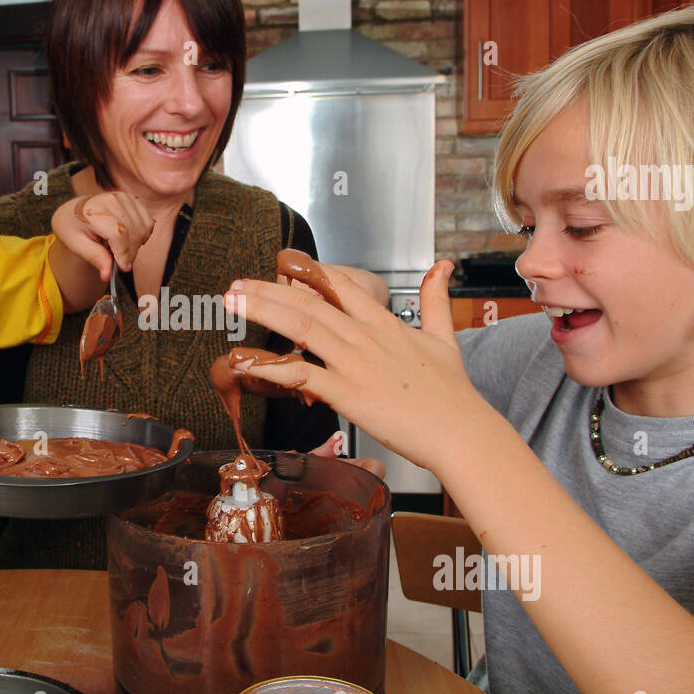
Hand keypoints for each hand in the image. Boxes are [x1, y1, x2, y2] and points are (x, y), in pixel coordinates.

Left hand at [51, 191, 154, 280]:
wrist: (74, 211)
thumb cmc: (74, 228)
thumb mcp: (76, 245)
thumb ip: (95, 257)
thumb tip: (107, 275)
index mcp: (94, 209)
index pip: (119, 233)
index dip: (124, 253)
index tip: (123, 268)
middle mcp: (112, 200)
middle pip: (133, 232)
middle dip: (130, 253)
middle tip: (119, 262)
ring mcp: (125, 198)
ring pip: (143, 229)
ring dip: (136, 245)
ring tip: (119, 248)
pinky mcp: (133, 200)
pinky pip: (148, 223)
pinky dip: (142, 235)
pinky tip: (129, 238)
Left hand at [225, 261, 482, 474]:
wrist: (461, 431)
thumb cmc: (452, 393)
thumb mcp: (445, 336)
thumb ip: (435, 300)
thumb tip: (443, 266)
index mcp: (384, 323)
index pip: (341, 284)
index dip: (307, 271)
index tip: (280, 263)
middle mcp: (366, 336)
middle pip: (310, 301)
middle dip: (269, 289)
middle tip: (236, 283)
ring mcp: (355, 363)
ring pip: (301, 326)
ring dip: (263, 311)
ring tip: (232, 302)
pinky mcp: (348, 394)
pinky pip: (300, 375)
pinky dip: (269, 366)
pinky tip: (243, 360)